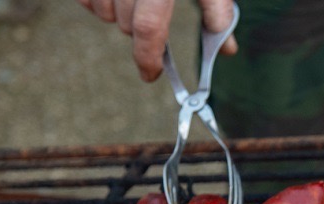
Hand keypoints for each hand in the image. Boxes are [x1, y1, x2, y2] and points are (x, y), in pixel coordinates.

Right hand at [75, 0, 238, 81]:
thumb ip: (216, 6)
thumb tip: (226, 49)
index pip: (149, 28)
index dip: (148, 58)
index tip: (151, 75)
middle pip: (124, 23)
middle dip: (139, 33)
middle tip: (154, 22)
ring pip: (100, 11)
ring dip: (116, 15)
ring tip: (134, 0)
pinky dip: (97, 0)